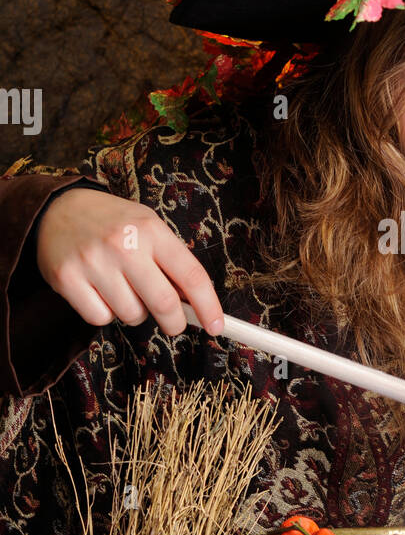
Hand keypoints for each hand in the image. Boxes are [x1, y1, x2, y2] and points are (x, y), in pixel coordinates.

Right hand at [36, 187, 223, 337]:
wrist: (58, 208)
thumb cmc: (112, 222)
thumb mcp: (148, 226)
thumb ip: (171, 261)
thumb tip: (195, 304)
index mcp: (151, 230)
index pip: (191, 276)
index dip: (208, 306)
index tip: (216, 326)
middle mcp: (125, 245)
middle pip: (164, 304)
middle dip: (174, 323)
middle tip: (173, 323)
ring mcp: (94, 262)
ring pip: (131, 315)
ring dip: (134, 312)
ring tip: (123, 290)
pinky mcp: (67, 279)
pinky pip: (100, 318)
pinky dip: (104, 313)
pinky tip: (99, 292)